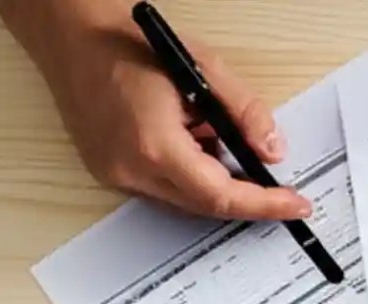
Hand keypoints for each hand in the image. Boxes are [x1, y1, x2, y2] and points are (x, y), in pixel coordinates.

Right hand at [0, 1, 310, 219]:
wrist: (72, 34)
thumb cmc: (132, 44)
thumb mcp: (205, 69)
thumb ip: (246, 113)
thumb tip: (274, 150)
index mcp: (154, 145)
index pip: (221, 195)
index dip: (264, 205)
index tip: (296, 205)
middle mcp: (130, 170)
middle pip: (204, 205)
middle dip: (245, 195)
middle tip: (278, 185)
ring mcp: (114, 175)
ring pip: (184, 200)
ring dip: (214, 181)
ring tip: (220, 139)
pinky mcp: (106, 172)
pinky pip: (161, 188)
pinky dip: (189, 173)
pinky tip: (195, 142)